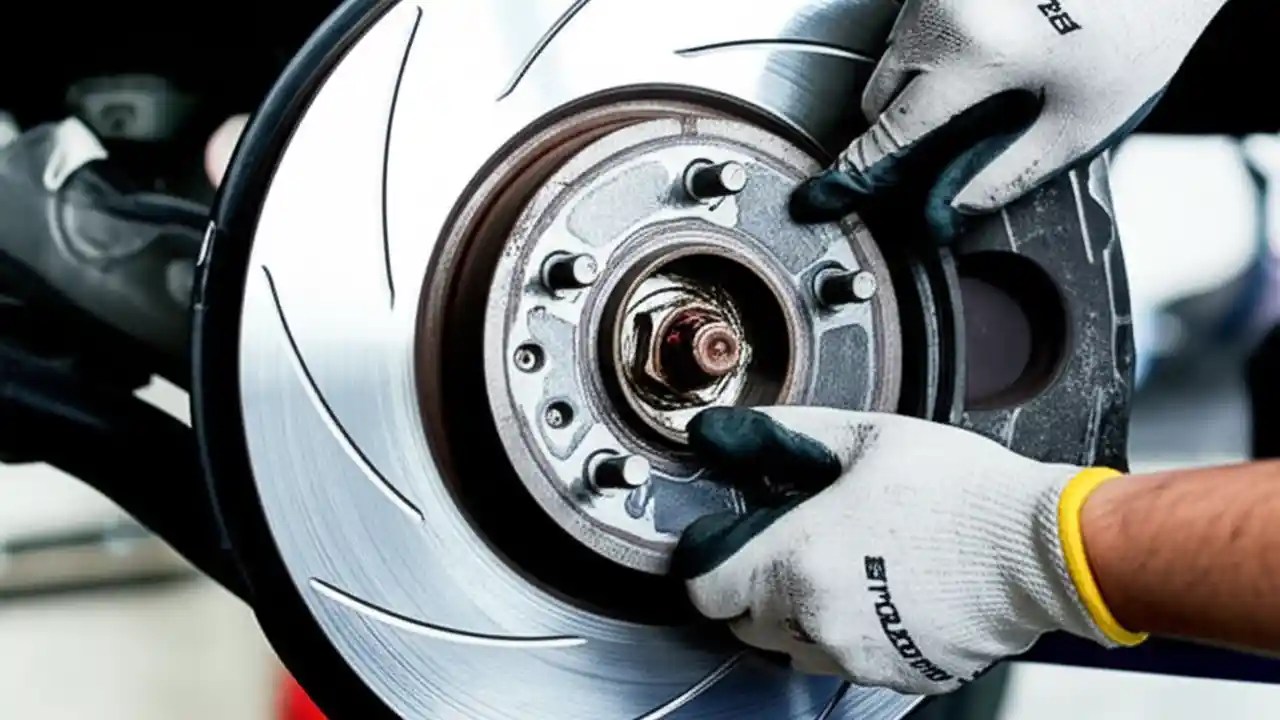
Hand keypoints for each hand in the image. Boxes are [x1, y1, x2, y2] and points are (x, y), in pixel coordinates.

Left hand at [672, 407, 1146, 694]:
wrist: (1038, 548)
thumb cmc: (958, 491)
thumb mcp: (861, 437)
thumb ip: (779, 436)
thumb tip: (722, 433)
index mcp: (796, 561)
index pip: (705, 589)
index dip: (711, 559)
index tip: (729, 541)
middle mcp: (817, 620)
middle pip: (745, 619)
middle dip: (755, 583)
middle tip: (793, 543)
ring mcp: (857, 654)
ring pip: (792, 645)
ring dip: (800, 611)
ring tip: (847, 564)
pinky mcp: (897, 674)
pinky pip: (846, 659)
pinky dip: (850, 632)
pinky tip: (884, 590)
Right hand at [790, 0, 1228, 241]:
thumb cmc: (1138, 31)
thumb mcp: (1080, 123)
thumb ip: (1007, 174)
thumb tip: (950, 208)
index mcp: (975, 55)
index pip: (893, 129)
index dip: (862, 169)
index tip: (830, 193)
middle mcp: (944, 10)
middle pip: (880, 89)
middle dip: (899, 123)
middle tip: (944, 141)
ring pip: (896, 50)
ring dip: (918, 80)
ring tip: (985, 85)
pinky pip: (919, 19)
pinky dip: (936, 45)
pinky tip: (992, 48)